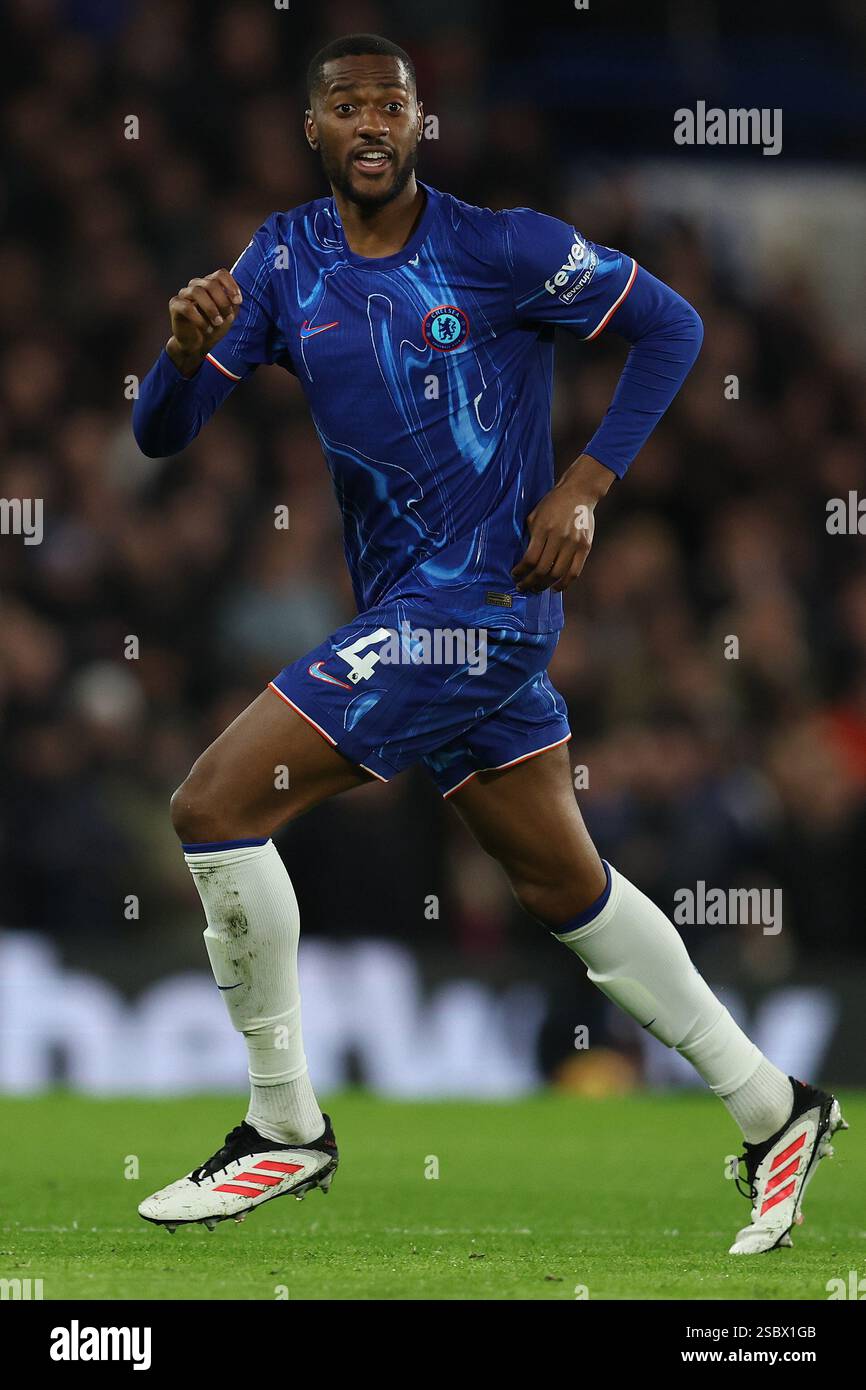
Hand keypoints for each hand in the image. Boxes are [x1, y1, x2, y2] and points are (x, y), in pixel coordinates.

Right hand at [166, 270, 242, 376]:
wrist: (198, 344)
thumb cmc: (214, 327)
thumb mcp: (229, 316)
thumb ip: (233, 304)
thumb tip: (234, 298)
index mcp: (210, 284)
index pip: (220, 274)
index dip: (231, 285)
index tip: (238, 302)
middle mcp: (196, 285)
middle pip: (210, 283)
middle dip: (222, 301)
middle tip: (228, 316)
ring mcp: (184, 294)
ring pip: (197, 291)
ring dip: (211, 308)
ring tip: (218, 323)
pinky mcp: (175, 305)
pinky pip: (186, 307)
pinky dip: (199, 319)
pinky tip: (207, 329)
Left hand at [511, 453, 613, 593]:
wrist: (579, 492)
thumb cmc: (553, 504)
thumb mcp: (535, 515)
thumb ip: (530, 535)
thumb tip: (522, 558)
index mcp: (543, 529)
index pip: (530, 559)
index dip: (521, 571)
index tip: (515, 575)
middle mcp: (559, 537)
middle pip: (543, 569)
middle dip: (530, 582)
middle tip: (523, 587)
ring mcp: (574, 543)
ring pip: (557, 574)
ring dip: (544, 585)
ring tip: (536, 589)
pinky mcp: (585, 547)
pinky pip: (574, 572)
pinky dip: (564, 584)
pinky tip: (555, 588)